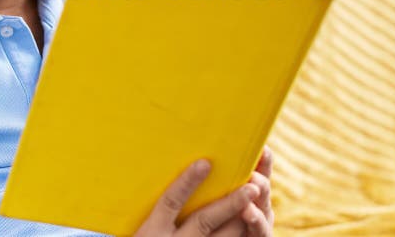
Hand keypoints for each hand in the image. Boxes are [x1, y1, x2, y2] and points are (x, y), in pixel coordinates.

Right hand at [133, 155, 271, 236]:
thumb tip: (164, 172)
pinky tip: (248, 227)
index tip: (205, 163)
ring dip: (238, 222)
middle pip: (203, 221)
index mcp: (151, 231)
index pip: (170, 202)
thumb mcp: (140, 229)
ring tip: (254, 204)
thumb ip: (153, 209)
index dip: (187, 182)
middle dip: (229, 204)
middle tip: (251, 187)